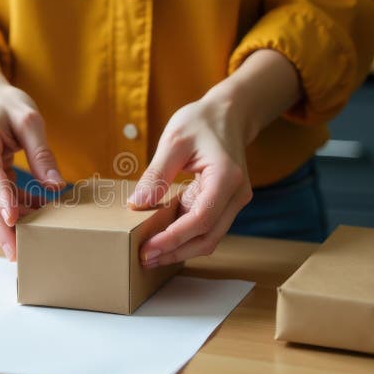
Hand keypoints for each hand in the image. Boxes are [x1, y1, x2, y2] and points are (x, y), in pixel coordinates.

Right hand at [0, 43, 64, 260]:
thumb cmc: (7, 107)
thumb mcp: (31, 121)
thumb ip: (42, 153)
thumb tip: (56, 186)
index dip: (1, 198)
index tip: (12, 220)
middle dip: (0, 226)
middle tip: (16, 253)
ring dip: (6, 222)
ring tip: (28, 242)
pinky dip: (9, 210)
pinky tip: (30, 217)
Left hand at [128, 93, 252, 267]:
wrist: (227, 113)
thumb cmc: (200, 121)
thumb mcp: (173, 141)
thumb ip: (156, 174)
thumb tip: (136, 205)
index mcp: (226, 177)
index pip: (201, 219)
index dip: (173, 238)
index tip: (147, 248)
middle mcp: (236, 194)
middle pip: (208, 237)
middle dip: (175, 251)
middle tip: (143, 259)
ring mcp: (234, 201)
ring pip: (210, 237)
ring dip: (180, 248)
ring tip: (150, 254)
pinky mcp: (225, 203)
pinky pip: (206, 226)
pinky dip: (185, 236)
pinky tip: (162, 239)